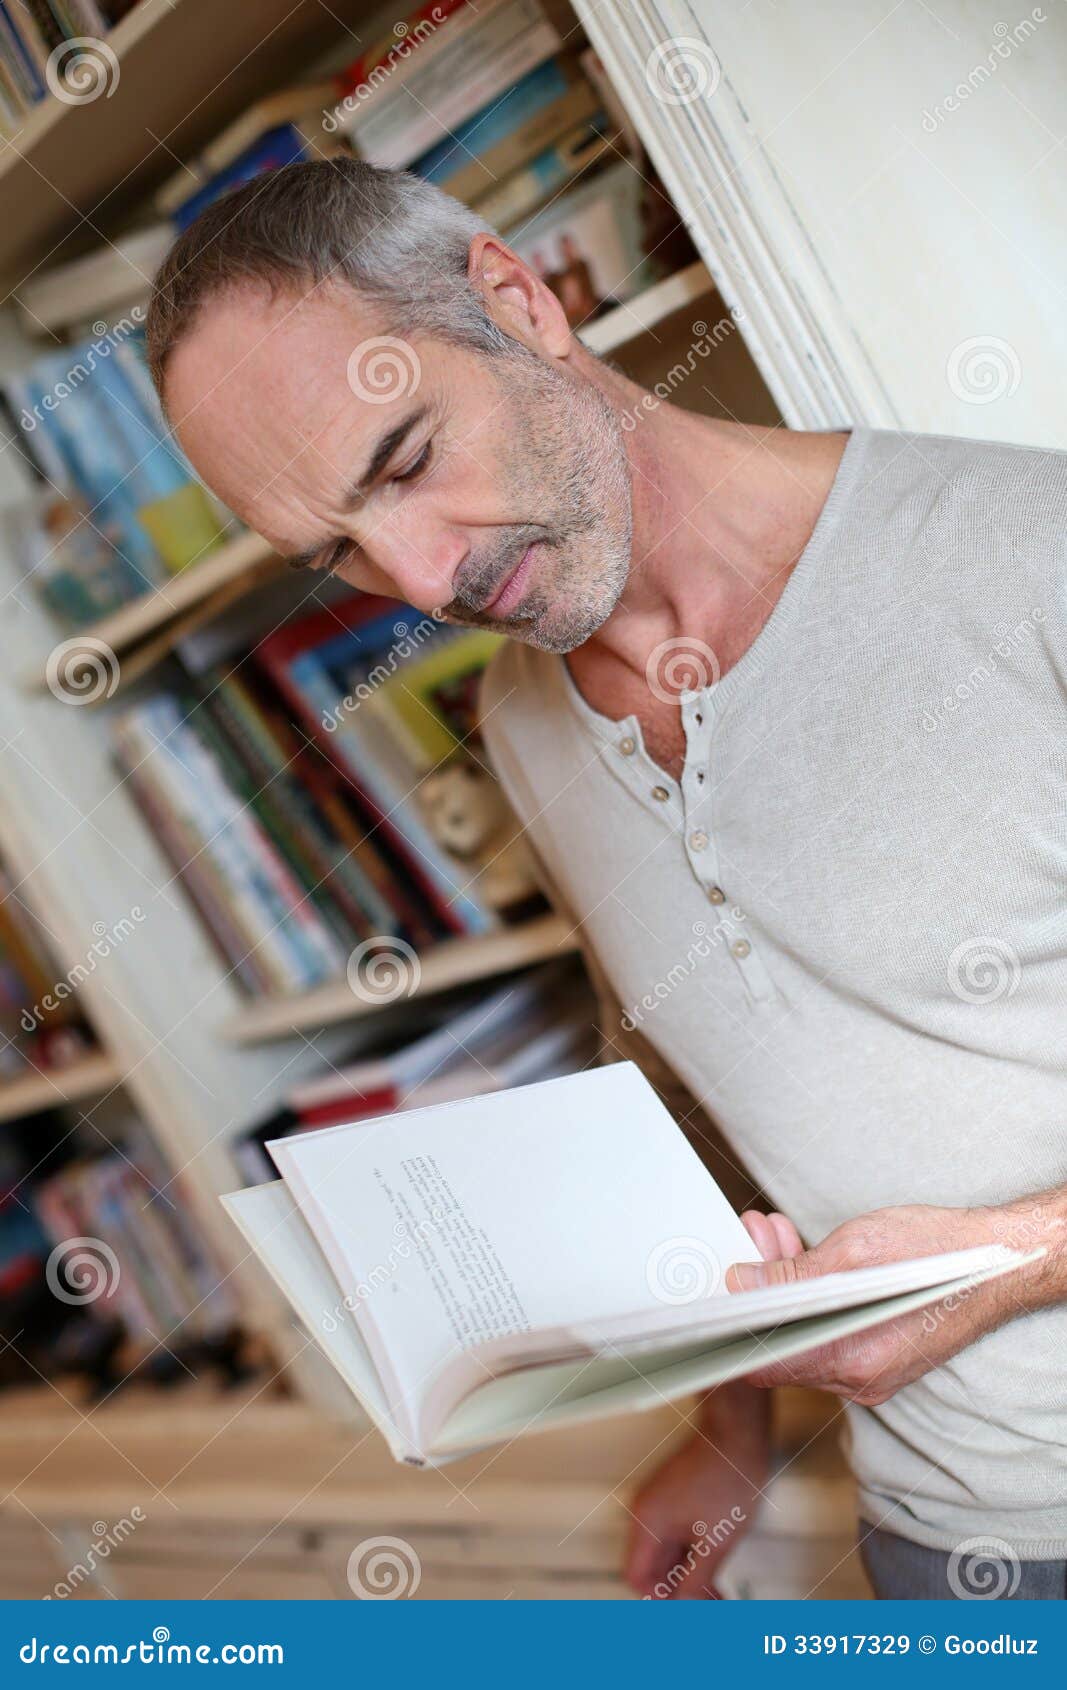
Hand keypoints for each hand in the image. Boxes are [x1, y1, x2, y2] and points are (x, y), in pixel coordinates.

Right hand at [624, 1379, 769, 1598]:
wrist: (741, 1430)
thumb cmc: (729, 1474)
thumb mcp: (717, 1540)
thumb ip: (696, 1581)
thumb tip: (685, 1611)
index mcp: (648, 1522)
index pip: (638, 1578)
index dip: (660, 1601)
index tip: (688, 1615)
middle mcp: (648, 1514)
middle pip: (654, 1569)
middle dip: (681, 1595)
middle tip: (712, 1610)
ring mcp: (663, 1505)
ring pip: (669, 1557)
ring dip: (690, 1579)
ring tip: (721, 1598)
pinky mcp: (678, 1500)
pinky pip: (679, 1540)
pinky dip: (695, 1559)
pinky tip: (717, 1573)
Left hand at [726, 1201, 1056, 1406]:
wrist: (998, 1263)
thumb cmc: (937, 1252)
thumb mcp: (857, 1250)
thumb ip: (793, 1274)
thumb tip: (740, 1284)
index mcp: (852, 1359)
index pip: (763, 1364)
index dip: (726, 1330)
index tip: (703, 1294)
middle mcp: (858, 1378)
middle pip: (779, 1343)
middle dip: (754, 1289)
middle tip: (746, 1238)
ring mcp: (868, 1370)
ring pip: (800, 1333)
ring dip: (779, 1286)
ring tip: (771, 1234)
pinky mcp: (875, 1355)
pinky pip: (824, 1332)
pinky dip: (806, 1296)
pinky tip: (799, 1254)